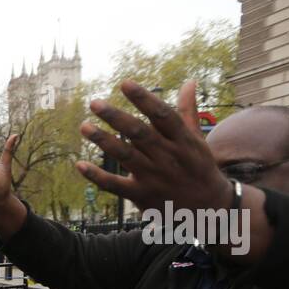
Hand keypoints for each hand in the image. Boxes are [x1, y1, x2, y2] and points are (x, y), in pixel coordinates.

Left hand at [76, 80, 229, 214]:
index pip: (162, 115)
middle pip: (139, 133)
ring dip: (103, 141)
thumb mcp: (197, 140)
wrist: (208, 208)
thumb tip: (189, 81)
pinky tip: (80, 165)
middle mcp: (167, 157)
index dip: (144, 99)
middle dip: (116, 117)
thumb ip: (187, 111)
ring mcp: (153, 177)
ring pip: (125, 155)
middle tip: (94, 103)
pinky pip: (115, 186)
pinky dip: (97, 177)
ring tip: (84, 126)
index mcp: (182, 140)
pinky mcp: (141, 195)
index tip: (125, 83)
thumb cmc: (198, 168)